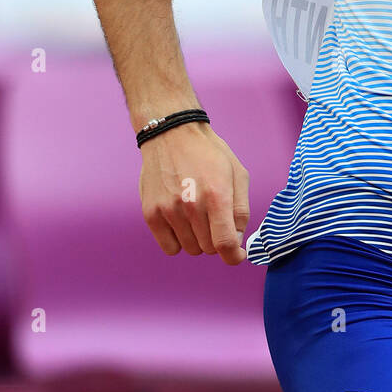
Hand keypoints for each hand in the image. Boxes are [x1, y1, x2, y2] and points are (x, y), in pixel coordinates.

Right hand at [138, 121, 249, 263]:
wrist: (172, 134)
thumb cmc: (209, 154)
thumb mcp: (238, 174)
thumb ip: (241, 210)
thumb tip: (237, 241)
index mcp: (217, 195)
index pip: (225, 244)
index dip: (234, 256)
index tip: (236, 254)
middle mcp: (191, 205)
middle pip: (209, 249)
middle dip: (216, 239)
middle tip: (214, 218)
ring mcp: (168, 210)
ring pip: (190, 249)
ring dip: (198, 238)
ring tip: (196, 214)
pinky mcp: (150, 213)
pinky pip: (169, 248)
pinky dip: (178, 240)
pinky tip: (181, 221)